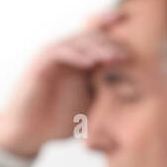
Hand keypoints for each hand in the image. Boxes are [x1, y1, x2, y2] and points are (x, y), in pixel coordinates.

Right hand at [0, 7, 131, 156]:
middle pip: (91, 37)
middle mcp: (66, 54)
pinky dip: (75, 55)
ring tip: (113, 56)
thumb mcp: (89, 108)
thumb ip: (106, 95)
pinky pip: (59, 53)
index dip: (115, 33)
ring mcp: (52, 56)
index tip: (137, 36)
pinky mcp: (40, 64)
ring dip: (96, 48)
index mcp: (79, 61)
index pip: (98, 40)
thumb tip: (136, 94)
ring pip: (77, 42)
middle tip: (127, 54)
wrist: (29, 133)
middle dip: (110, 43)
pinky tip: (90, 63)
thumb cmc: (57, 121)